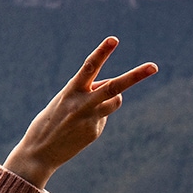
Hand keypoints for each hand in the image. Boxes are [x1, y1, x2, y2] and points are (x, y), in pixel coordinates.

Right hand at [3, 37, 157, 188]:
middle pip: (114, 86)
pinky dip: (95, 118)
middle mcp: (83, 104)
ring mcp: (91, 119)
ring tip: (88, 107)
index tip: (114, 39)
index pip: (89, 67)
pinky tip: (78, 129)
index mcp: (71, 91)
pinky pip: (103, 117)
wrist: (39, 152)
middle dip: (135, 76)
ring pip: (115, 100)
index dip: (102, 52)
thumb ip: (87, 92)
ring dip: (113, 97)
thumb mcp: (64, 100)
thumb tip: (113, 92)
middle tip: (154, 66)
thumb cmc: (50, 121)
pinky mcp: (95, 131)